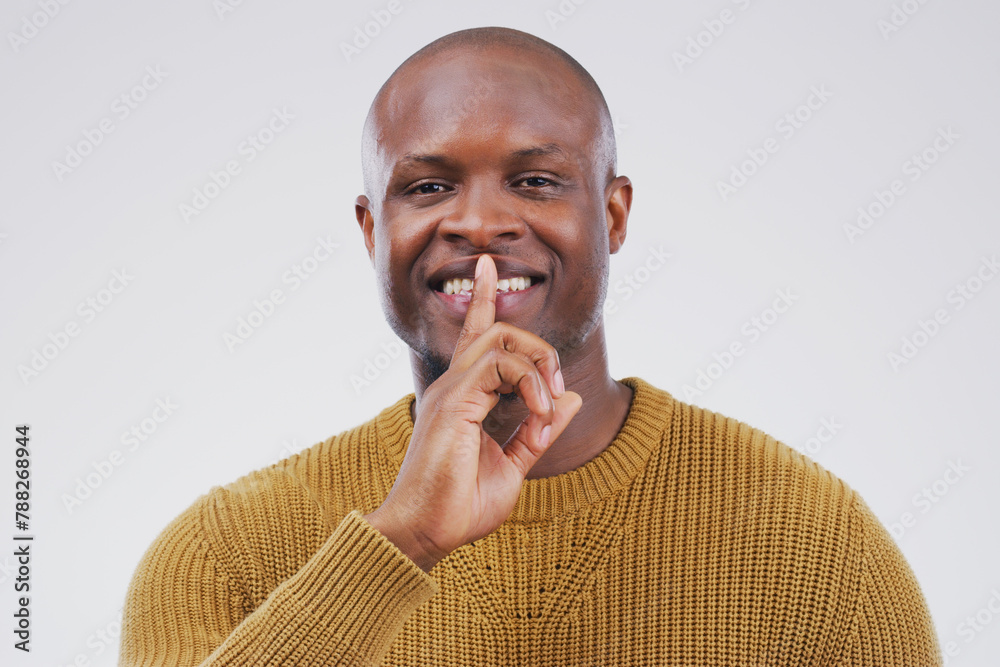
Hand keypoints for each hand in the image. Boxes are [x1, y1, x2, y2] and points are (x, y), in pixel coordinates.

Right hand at [364, 254, 581, 571]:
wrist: (429, 531)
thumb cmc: (460, 505)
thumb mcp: (514, 465)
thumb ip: (538, 431)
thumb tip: (569, 400)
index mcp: (464, 397)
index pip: (475, 336)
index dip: (483, 298)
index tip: (487, 267)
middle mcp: (454, 385)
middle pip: (499, 331)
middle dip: (539, 349)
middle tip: (554, 393)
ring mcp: (451, 389)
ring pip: (503, 338)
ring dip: (539, 365)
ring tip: (547, 406)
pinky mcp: (455, 399)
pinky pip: (502, 364)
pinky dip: (531, 385)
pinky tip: (538, 415)